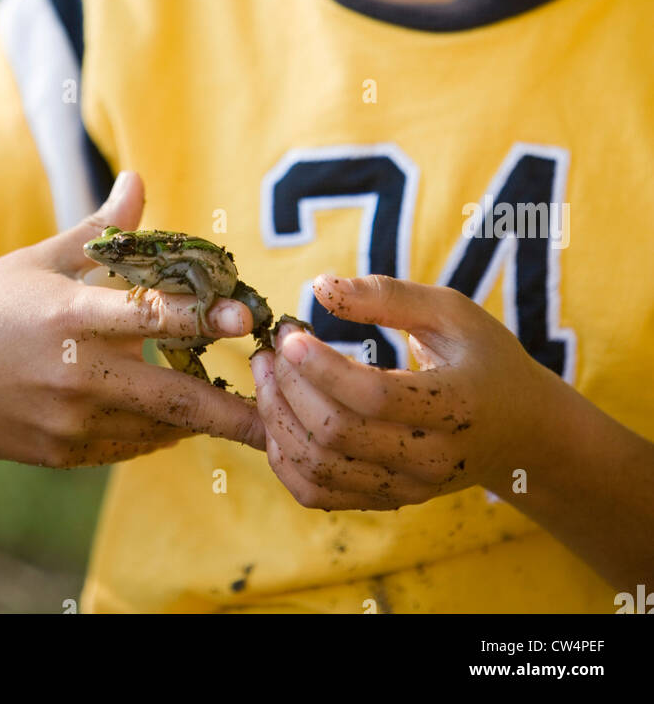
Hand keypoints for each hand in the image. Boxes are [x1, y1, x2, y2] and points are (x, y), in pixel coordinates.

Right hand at [0, 172, 263, 467]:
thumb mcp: (38, 260)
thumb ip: (101, 230)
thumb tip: (141, 179)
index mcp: (69, 317)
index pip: (150, 317)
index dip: (201, 317)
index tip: (244, 317)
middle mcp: (73, 376)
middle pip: (170, 398)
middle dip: (231, 410)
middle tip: (283, 413)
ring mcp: (66, 423)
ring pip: (155, 429)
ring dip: (198, 420)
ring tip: (246, 412)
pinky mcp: (60, 454)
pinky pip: (127, 447)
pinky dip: (157, 433)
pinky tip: (180, 418)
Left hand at [250, 273, 552, 509]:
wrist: (522, 431)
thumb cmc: (483, 358)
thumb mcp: (451, 311)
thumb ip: (387, 295)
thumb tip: (320, 286)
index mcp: (456, 405)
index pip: (373, 396)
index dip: (320, 366)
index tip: (290, 333)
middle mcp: (433, 458)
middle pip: (337, 435)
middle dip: (289, 387)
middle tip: (272, 348)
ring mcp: (409, 487)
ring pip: (320, 470)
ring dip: (277, 421)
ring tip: (265, 375)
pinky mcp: (388, 501)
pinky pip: (320, 495)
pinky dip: (285, 460)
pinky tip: (276, 417)